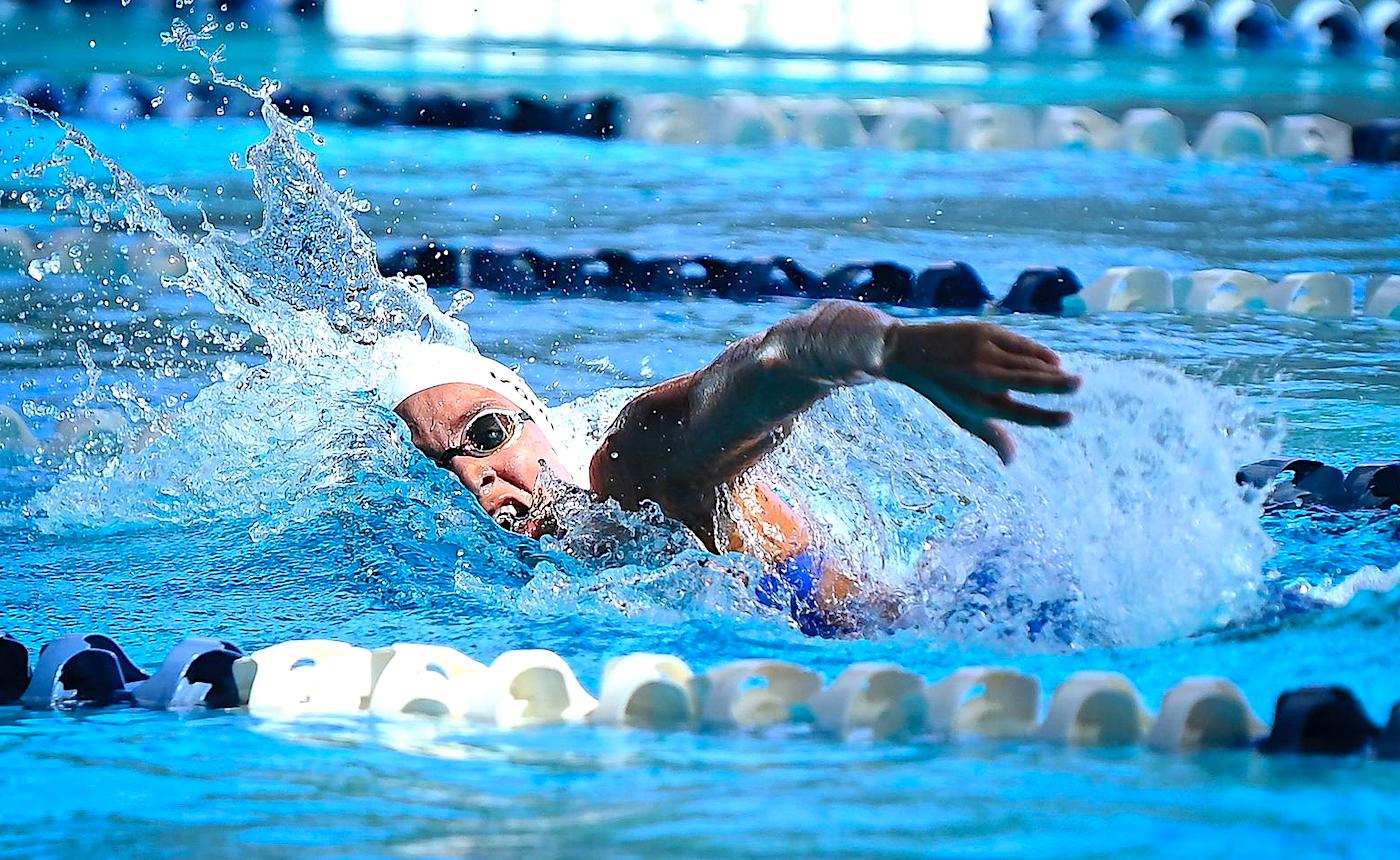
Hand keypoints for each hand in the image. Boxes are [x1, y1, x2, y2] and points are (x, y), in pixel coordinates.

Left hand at [881, 321, 1080, 463]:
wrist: (907, 352)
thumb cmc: (940, 388)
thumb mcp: (961, 415)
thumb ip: (991, 435)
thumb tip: (1012, 463)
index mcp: (977, 404)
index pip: (1020, 415)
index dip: (1046, 419)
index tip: (1069, 419)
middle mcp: (981, 379)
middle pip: (1028, 383)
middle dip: (1057, 385)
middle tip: (1079, 385)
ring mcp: (982, 353)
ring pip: (1026, 361)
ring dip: (1050, 368)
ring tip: (1068, 376)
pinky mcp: (983, 331)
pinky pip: (1019, 343)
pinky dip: (1037, 351)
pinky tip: (1052, 359)